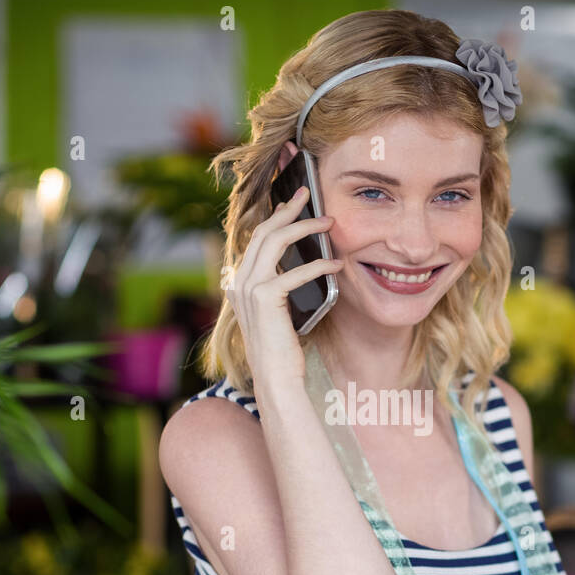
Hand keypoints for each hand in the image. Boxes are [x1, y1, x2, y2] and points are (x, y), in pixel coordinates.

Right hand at [225, 186, 342, 389]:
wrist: (276, 380)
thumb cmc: (282, 349)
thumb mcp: (280, 312)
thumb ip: (281, 287)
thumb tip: (303, 260)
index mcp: (239, 283)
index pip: (255, 239)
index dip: (275, 217)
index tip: (292, 202)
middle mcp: (238, 282)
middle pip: (263, 232)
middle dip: (288, 209)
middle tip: (308, 194)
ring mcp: (247, 289)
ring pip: (275, 242)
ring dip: (304, 227)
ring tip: (328, 222)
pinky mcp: (264, 299)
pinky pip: (294, 271)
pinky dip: (318, 265)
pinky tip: (336, 263)